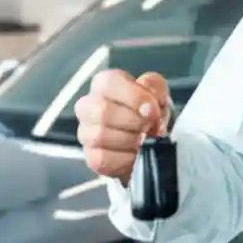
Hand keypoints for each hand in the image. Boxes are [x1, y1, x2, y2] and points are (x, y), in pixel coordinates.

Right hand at [75, 70, 171, 184]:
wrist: (150, 137)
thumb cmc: (148, 111)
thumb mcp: (157, 91)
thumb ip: (154, 88)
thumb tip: (148, 105)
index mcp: (103, 84)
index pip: (109, 83)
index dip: (134, 97)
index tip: (152, 110)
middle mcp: (88, 106)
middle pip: (102, 111)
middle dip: (133, 122)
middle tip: (150, 127)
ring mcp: (86, 133)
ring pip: (100, 136)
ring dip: (130, 140)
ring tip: (144, 140)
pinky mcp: (91, 157)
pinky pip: (102, 159)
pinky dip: (125, 159)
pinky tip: (135, 154)